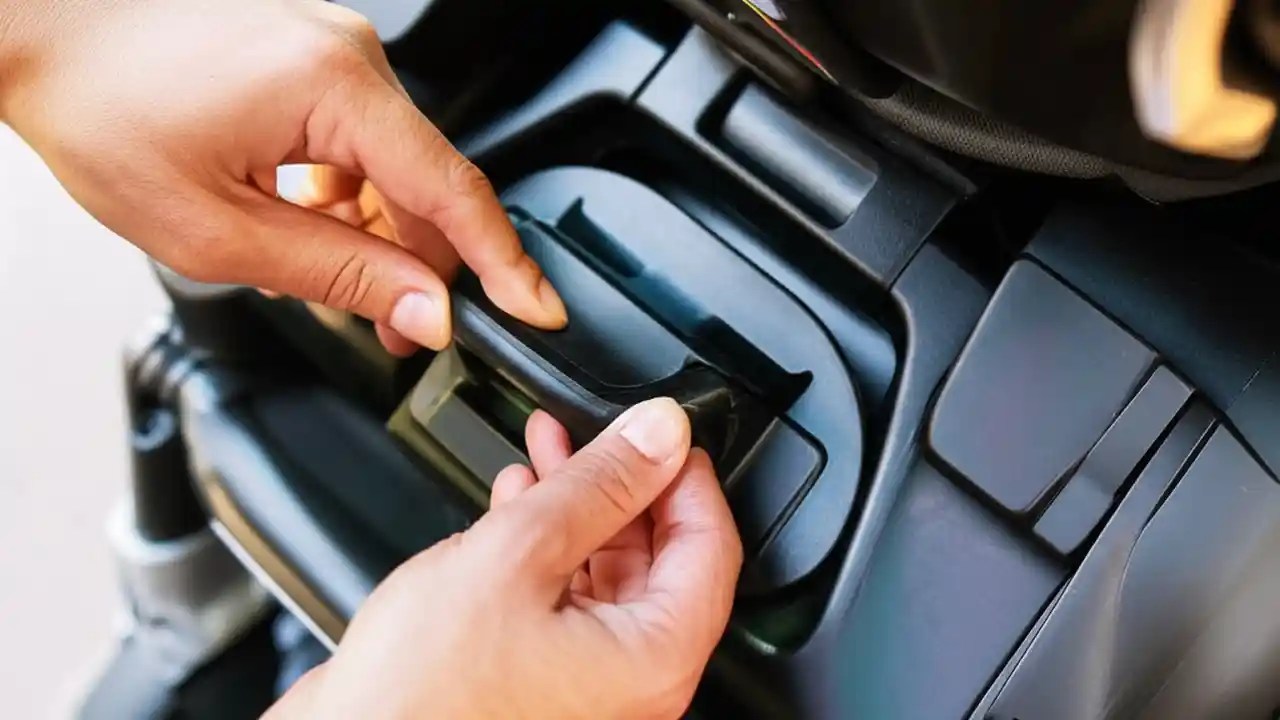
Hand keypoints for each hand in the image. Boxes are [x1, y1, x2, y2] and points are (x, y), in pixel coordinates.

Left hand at [0, 0, 565, 351]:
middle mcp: (349, 55)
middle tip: (395, 330)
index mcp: (334, 87)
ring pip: (394, 166)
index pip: (453, 189)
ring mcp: (332, 50)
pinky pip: (362, 138)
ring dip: (375, 230)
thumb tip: (426, 310)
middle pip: (427, 183)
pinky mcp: (313, 56)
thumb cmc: (99, 107)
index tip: (536, 309)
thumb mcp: (219, 229)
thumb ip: (339, 274)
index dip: (502, 263)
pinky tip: (306, 221)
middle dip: (419, 263)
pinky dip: (349, 192)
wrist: (40, 28)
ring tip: (326, 278)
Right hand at [268, 398, 743, 719]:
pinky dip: (546, 546)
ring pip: (606, 573)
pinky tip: (517, 504)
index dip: (685, 476)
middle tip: (599, 433)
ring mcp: (585, 685)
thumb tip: (659, 435)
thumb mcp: (517, 555)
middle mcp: (632, 683)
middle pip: (660, 558)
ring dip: (578, 506)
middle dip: (622, 484)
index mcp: (655, 660)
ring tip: (550, 452)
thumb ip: (597, 485)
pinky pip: (564, 599)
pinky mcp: (538, 680)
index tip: (661, 433)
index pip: (712, 547)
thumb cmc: (420, 698)